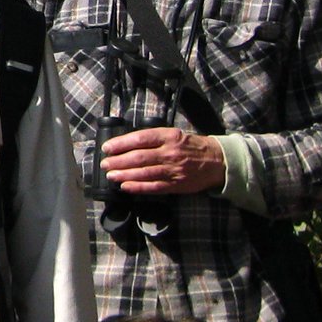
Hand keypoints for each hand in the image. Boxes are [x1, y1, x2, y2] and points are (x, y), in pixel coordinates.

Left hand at [100, 126, 225, 195]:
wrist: (217, 161)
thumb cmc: (192, 146)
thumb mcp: (175, 134)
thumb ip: (154, 138)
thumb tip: (127, 143)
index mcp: (169, 136)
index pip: (140, 139)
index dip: (121, 144)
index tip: (107, 148)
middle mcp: (170, 152)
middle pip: (139, 157)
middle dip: (118, 161)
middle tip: (105, 164)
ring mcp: (173, 170)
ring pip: (143, 173)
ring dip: (124, 175)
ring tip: (110, 175)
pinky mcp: (176, 185)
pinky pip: (153, 187)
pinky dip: (138, 187)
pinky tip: (125, 186)